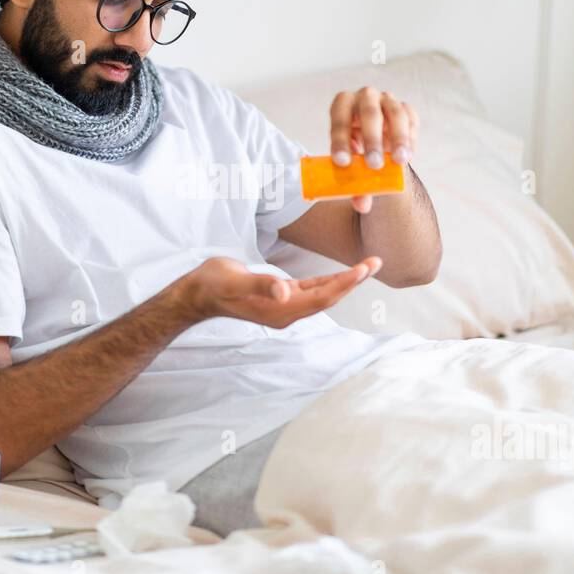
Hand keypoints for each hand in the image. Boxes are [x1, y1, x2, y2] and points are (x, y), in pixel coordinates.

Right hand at [177, 256, 381, 328]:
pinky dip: (327, 282)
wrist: (197, 293)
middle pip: (328, 297)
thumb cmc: (214, 284)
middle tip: (376, 262)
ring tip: (366, 266)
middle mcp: (286, 312)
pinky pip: (310, 291)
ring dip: (344, 281)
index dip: (344, 283)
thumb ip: (261, 284)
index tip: (364, 268)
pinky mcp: (279, 297)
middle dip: (353, 280)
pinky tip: (339, 274)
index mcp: (280, 310)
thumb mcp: (235, 280)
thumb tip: (284, 290)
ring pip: (322, 294)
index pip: (321, 296)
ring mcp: (283, 306)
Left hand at [329, 87, 418, 212]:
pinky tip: (409, 155)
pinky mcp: (405, 109)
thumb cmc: (357, 153)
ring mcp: (387, 100)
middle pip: (369, 111)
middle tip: (374, 165)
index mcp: (342, 106)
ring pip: (395, 112)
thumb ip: (356, 185)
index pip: (338, 117)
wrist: (376, 145)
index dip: (339, 139)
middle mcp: (365, 97)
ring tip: (399, 162)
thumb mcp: (352, 166)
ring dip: (398, 138)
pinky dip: (411, 137)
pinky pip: (411, 118)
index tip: (342, 163)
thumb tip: (362, 205)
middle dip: (372, 139)